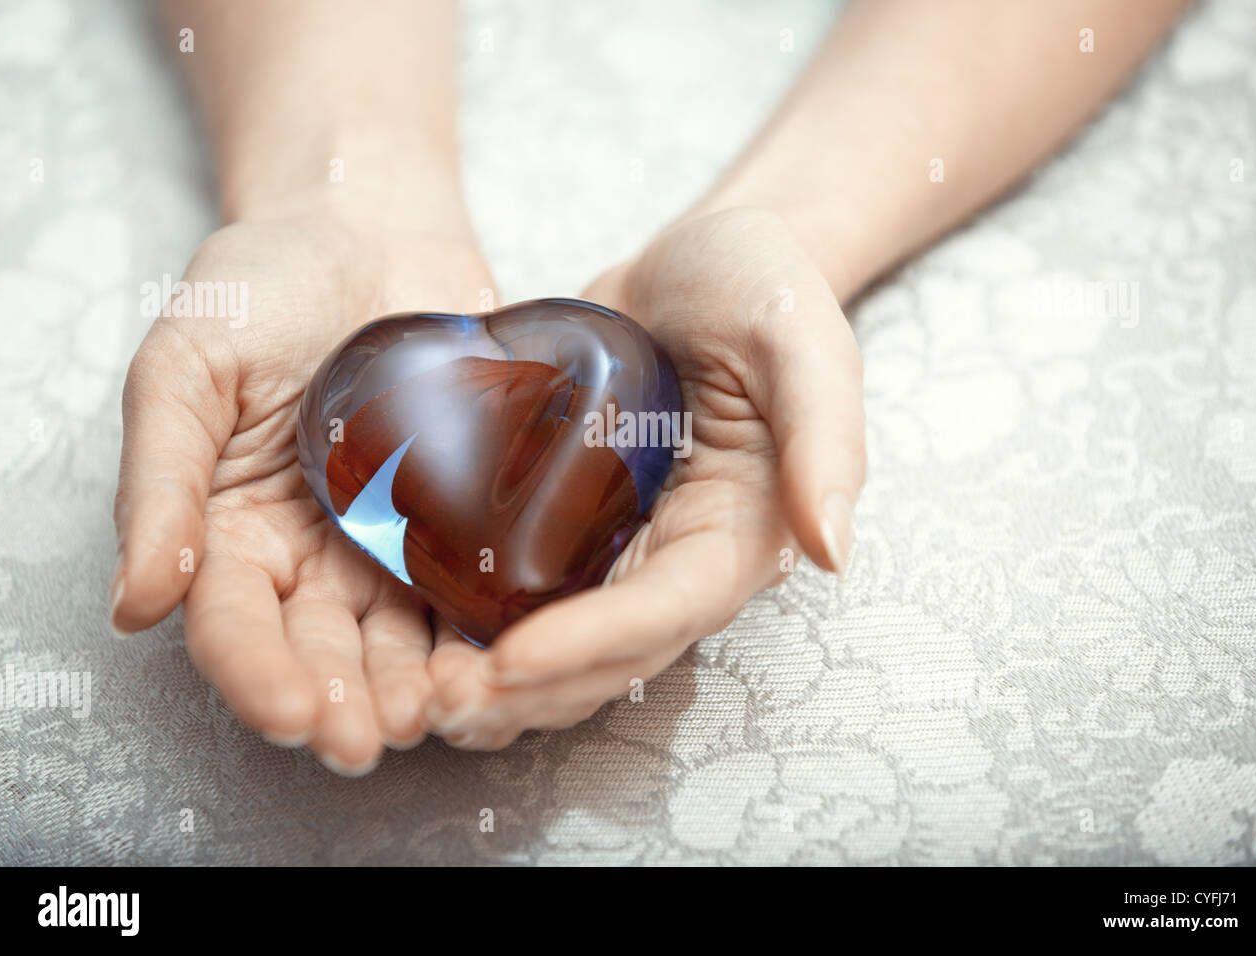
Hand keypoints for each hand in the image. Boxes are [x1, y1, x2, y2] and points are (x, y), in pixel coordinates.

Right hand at [111, 205, 494, 773]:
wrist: (367, 225)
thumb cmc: (263, 285)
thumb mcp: (186, 369)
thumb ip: (161, 484)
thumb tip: (138, 604)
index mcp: (236, 532)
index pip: (237, 626)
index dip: (259, 675)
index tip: (293, 714)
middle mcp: (317, 552)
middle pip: (327, 648)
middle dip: (349, 699)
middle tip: (373, 738)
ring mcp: (397, 538)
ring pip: (406, 632)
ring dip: (422, 682)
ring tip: (444, 713)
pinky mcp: (466, 513)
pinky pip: (478, 579)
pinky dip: (491, 621)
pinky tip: (509, 651)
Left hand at [423, 207, 865, 749]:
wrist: (701, 263)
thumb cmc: (760, 286)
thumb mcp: (803, 339)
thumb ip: (826, 434)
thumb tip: (833, 549)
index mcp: (741, 531)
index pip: (667, 610)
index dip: (593, 644)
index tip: (512, 660)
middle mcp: (682, 557)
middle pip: (609, 653)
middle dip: (531, 689)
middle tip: (439, 706)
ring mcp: (625, 547)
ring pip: (566, 643)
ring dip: (500, 684)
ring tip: (422, 700)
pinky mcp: (576, 525)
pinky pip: (532, 595)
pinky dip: (482, 630)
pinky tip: (422, 647)